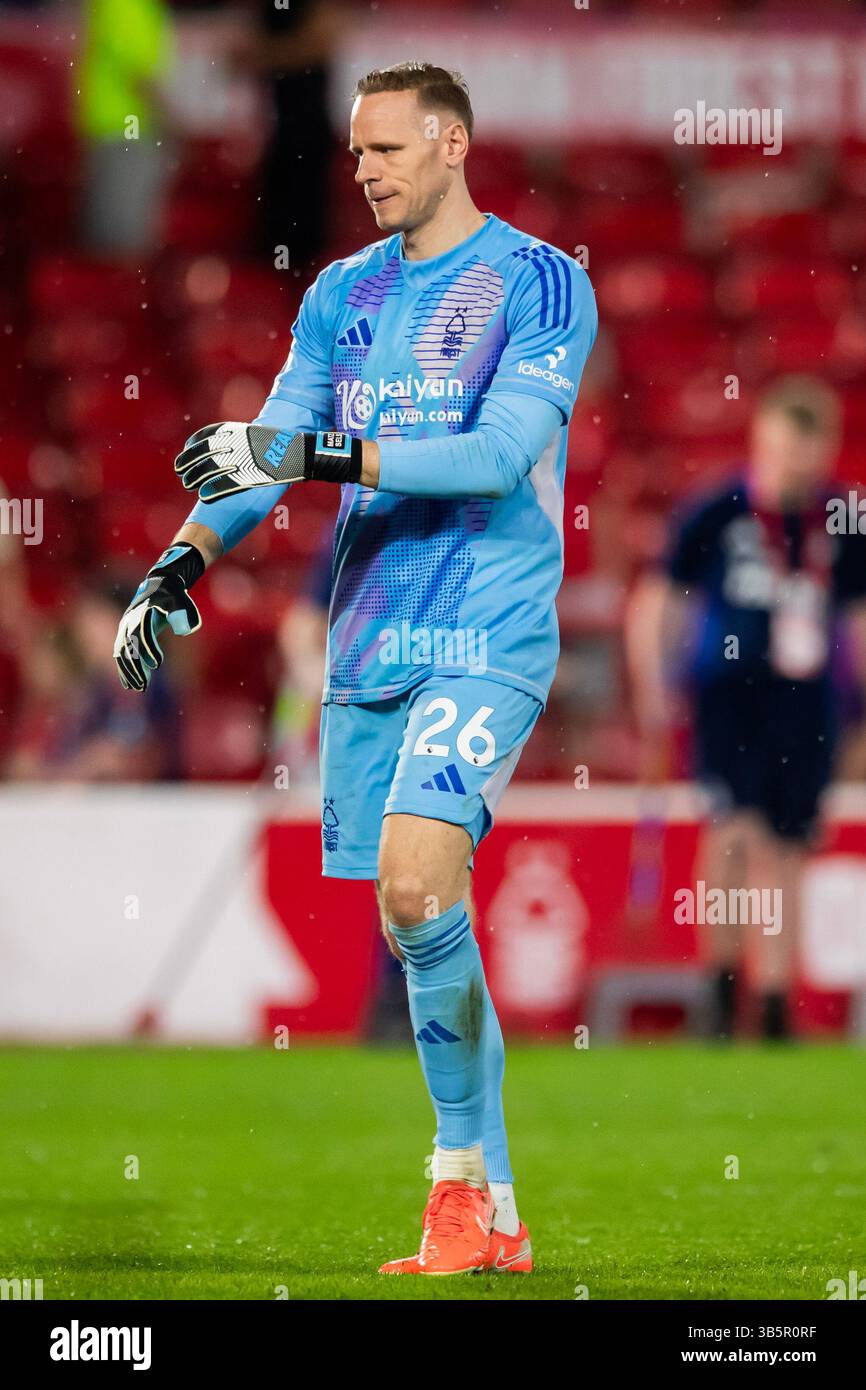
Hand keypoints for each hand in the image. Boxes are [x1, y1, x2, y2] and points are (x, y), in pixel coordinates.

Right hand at [113, 545, 203, 691]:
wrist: (159, 585)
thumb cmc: (173, 594)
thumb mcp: (181, 599)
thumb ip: (184, 612)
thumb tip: (183, 630)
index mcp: (141, 612)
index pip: (141, 634)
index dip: (148, 649)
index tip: (157, 665)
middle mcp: (128, 621)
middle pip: (127, 648)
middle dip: (135, 667)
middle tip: (144, 685)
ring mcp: (124, 629)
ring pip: (121, 654)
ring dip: (128, 672)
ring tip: (138, 688)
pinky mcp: (125, 636)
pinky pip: (121, 655)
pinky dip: (124, 670)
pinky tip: (129, 685)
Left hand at [174, 423, 362, 501]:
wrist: (304, 451)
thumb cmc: (285, 445)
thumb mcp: (261, 435)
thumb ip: (245, 440)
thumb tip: (234, 445)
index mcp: (240, 431)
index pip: (208, 435)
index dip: (194, 444)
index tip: (186, 450)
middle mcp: (238, 443)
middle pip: (205, 452)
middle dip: (189, 461)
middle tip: (180, 470)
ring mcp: (245, 459)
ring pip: (211, 468)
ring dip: (195, 476)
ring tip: (187, 483)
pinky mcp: (252, 475)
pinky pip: (227, 483)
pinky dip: (213, 488)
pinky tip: (203, 494)